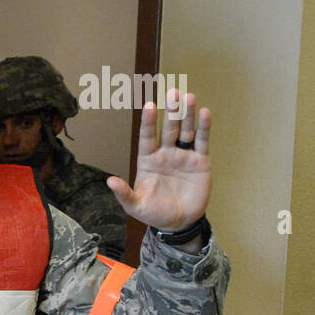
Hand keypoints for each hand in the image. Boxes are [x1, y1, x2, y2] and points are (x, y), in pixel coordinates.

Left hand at [106, 89, 210, 235]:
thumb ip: (124, 193)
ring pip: (186, 131)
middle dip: (171, 111)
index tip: (150, 105)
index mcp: (148, 160)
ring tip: (188, 97)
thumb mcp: (136, 206)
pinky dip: (203, 128)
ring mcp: (183, 155)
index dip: (149, 122)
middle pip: (168, 128)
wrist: (179, 222)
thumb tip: (109, 181)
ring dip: (187, 115)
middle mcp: (165, 153)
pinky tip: (205, 113)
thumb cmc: (154, 213)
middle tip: (173, 92)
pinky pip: (202, 142)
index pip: (148, 137)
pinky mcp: (201, 161)